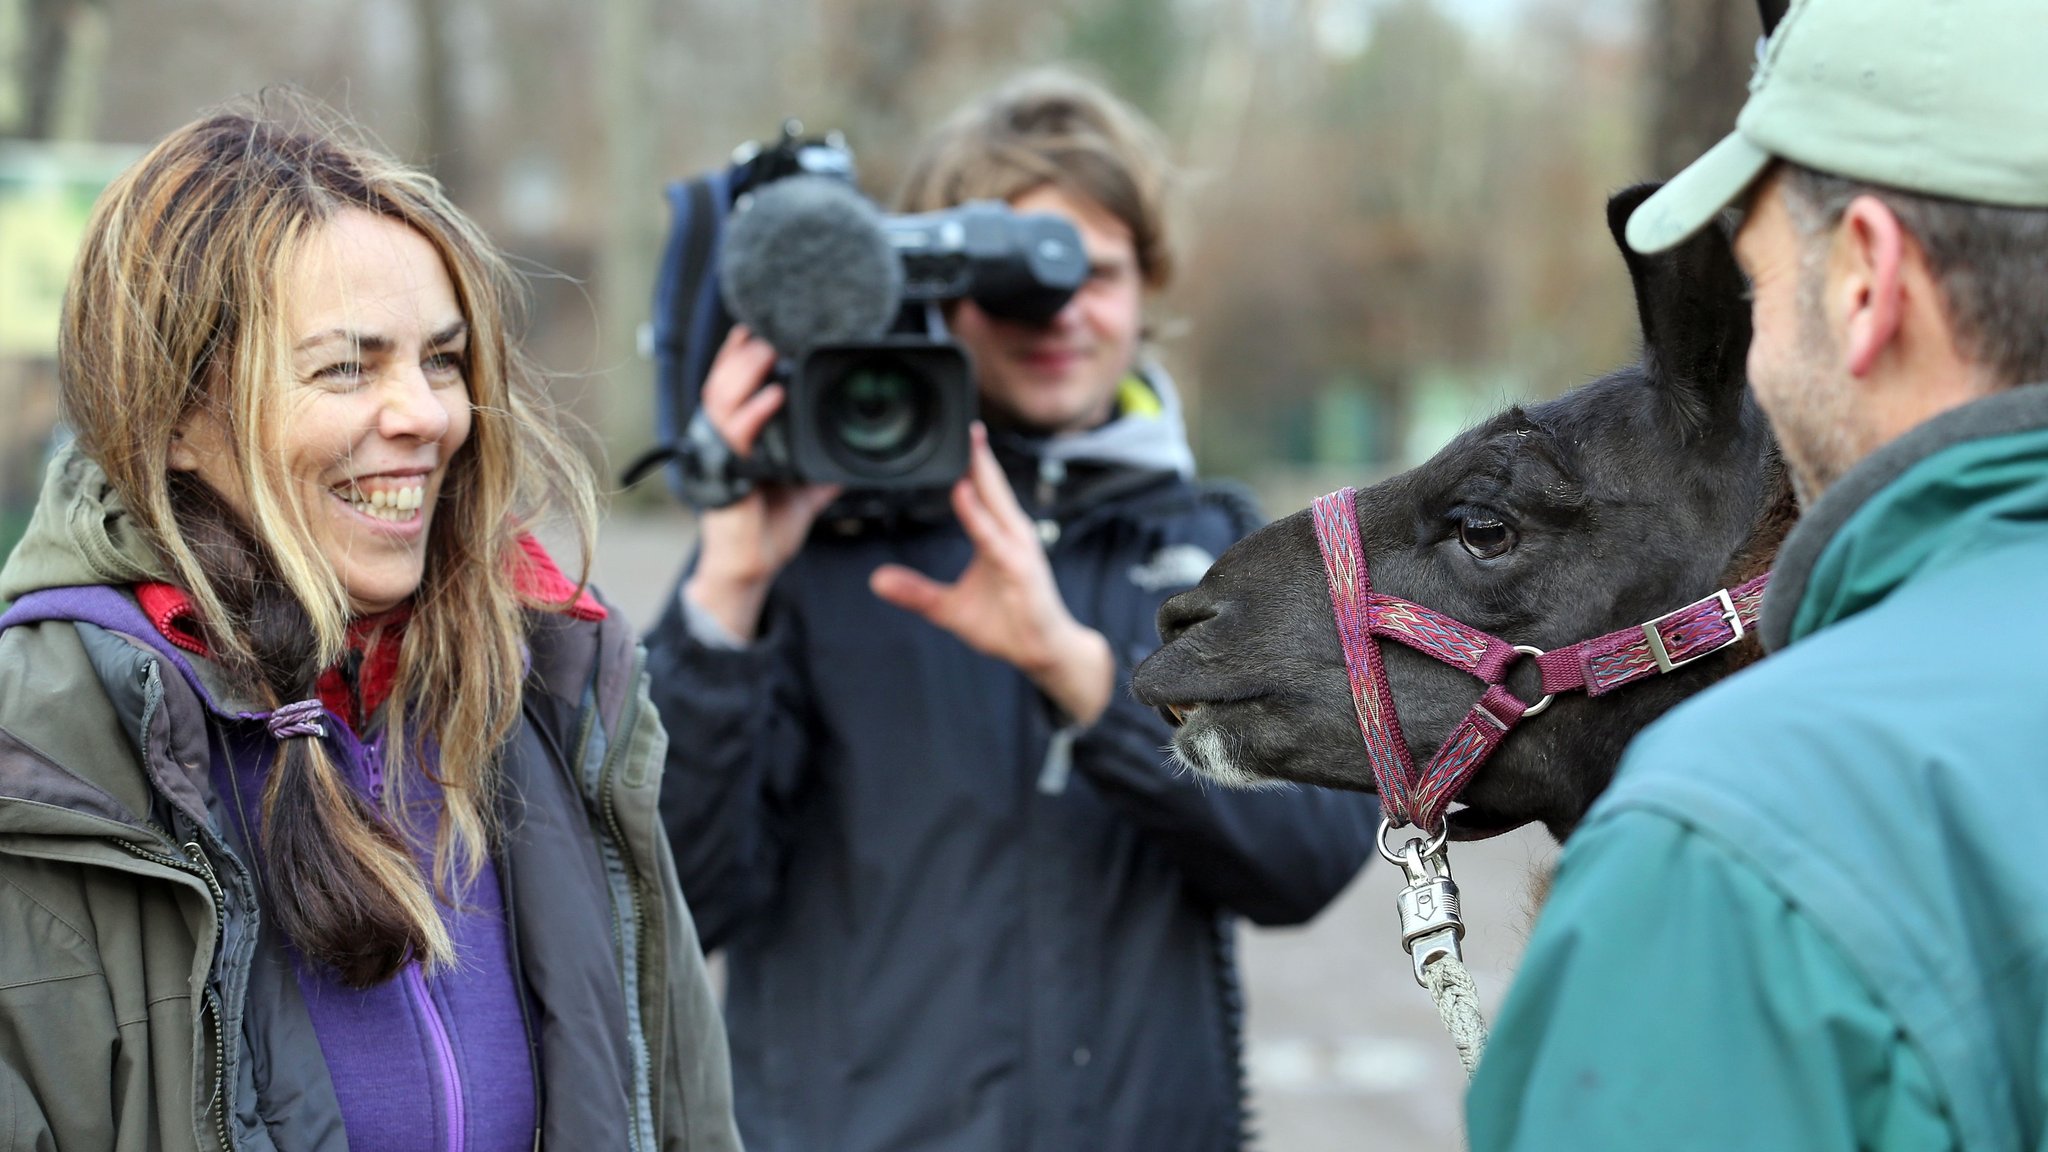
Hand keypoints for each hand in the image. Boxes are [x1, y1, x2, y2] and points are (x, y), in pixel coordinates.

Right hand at [683, 327, 840, 641]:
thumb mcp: (804, 489)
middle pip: (723, 382)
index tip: (757, 326)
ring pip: (722, 400)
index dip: (739, 354)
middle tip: (764, 325)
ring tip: (766, 346)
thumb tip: (854, 451)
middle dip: (740, 351)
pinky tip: (773, 396)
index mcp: (737, 437)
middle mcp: (723, 440)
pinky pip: (737, 437)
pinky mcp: (728, 476)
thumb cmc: (769, 528)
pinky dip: (754, 415)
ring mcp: (722, 455)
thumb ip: (823, 467)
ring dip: (744, 370)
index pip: (732, 385)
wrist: (752, 567)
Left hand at [870, 424, 1114, 725]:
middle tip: (965, 420)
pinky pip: (993, 538)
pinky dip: (978, 516)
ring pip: (996, 503)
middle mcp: (1010, 535)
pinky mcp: (1020, 569)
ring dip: (982, 473)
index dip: (969, 462)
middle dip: (979, 453)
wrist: (1042, 652)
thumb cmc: (1006, 623)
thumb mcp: (948, 608)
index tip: (957, 434)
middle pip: (991, 486)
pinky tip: (963, 496)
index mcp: (997, 535)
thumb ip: (916, 591)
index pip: (981, 491)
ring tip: (968, 445)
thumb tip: (877, 581)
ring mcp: (1018, 550)